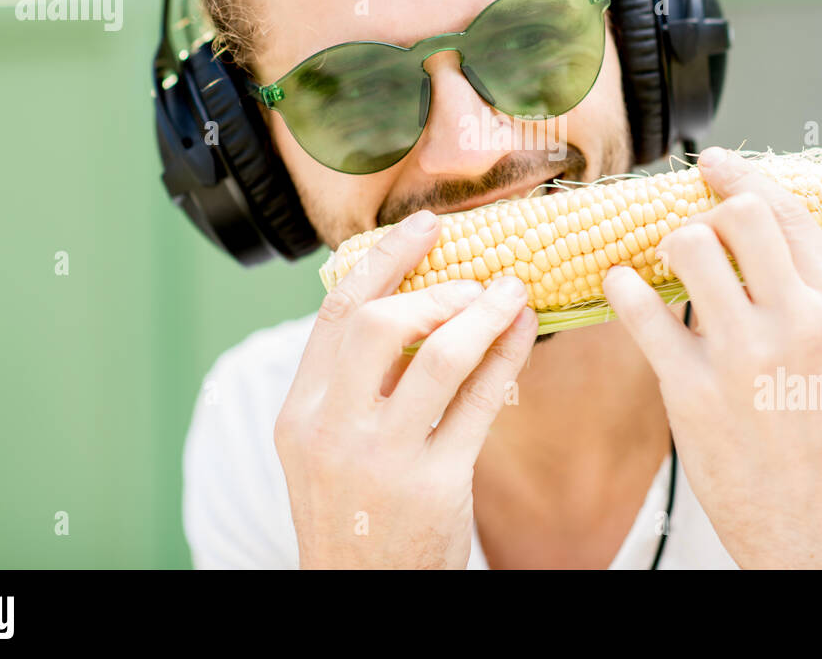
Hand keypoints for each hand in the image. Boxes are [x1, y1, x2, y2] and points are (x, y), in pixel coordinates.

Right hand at [274, 210, 536, 568]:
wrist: (361, 595)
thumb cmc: (355, 513)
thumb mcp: (327, 448)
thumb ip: (353, 385)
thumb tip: (412, 309)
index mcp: (299, 413)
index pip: (335, 314)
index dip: (384, 261)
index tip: (424, 226)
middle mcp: (331, 431)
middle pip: (378, 325)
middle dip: (435, 291)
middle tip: (473, 282)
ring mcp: (381, 460)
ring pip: (437, 357)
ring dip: (482, 314)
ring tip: (511, 293)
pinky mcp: (434, 485)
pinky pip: (479, 402)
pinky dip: (506, 355)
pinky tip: (522, 333)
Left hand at [602, 147, 821, 567]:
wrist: (814, 518)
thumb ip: (807, 284)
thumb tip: (752, 216)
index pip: (788, 210)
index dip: (743, 177)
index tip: (713, 166)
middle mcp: (799, 321)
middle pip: (740, 214)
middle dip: (707, 215)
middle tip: (698, 239)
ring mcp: (745, 355)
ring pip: (688, 246)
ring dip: (668, 249)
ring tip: (669, 274)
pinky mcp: (693, 389)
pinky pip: (641, 309)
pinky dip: (622, 287)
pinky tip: (623, 286)